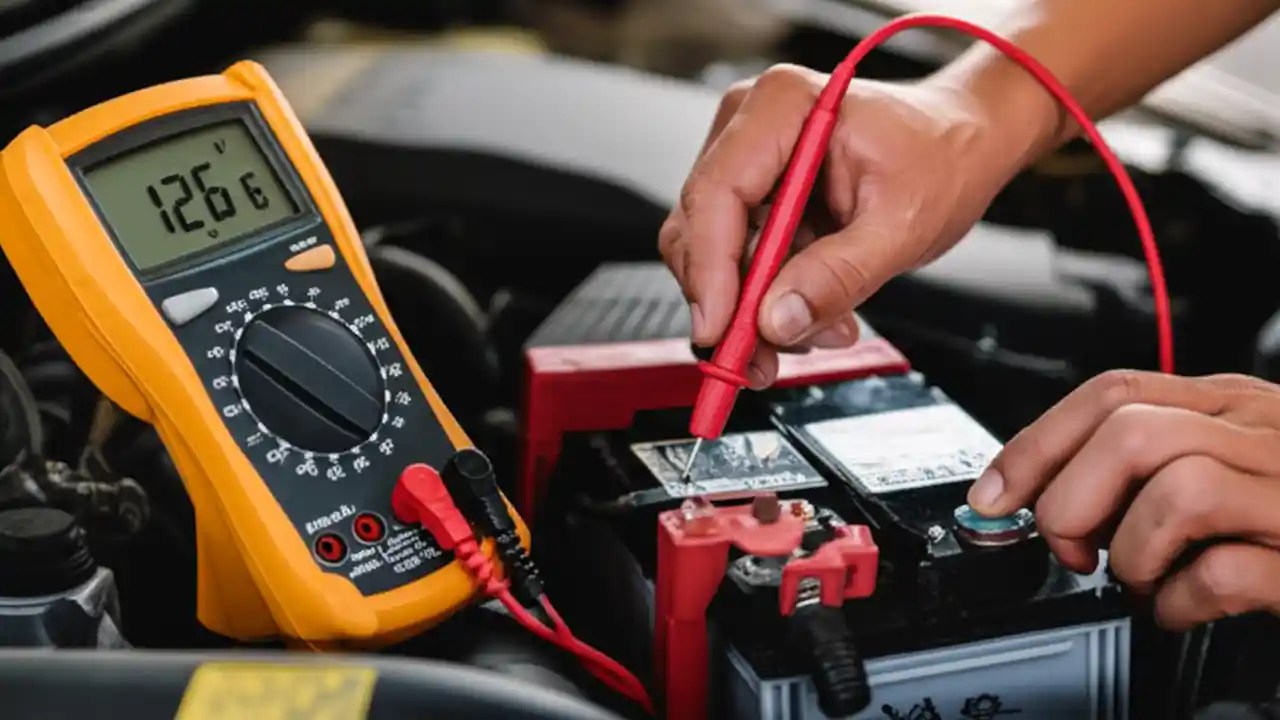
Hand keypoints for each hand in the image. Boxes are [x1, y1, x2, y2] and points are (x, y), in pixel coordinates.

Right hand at [659, 64, 1054, 387]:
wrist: (960, 145)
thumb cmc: (941, 158)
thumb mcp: (904, 225)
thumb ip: (838, 275)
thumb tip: (776, 320)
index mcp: (783, 106)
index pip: (717, 195)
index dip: (711, 272)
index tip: (720, 333)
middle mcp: (749, 125)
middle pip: (699, 229)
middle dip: (729, 304)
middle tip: (761, 361)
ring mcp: (744, 160)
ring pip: (710, 254)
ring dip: (751, 309)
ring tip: (818, 331)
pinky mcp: (750, 195)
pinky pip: (734, 259)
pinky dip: (765, 298)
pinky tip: (810, 312)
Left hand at [969, 370, 1279, 629]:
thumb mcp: (1229, 461)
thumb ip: (1155, 459)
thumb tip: (1045, 489)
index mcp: (1233, 406)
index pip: (1114, 392)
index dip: (1036, 442)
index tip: (994, 494)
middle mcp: (1266, 436)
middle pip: (1130, 431)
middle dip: (1070, 495)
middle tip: (1072, 546)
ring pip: (1176, 487)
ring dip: (1129, 548)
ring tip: (1137, 576)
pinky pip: (1224, 569)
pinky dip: (1178, 599)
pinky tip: (1181, 608)